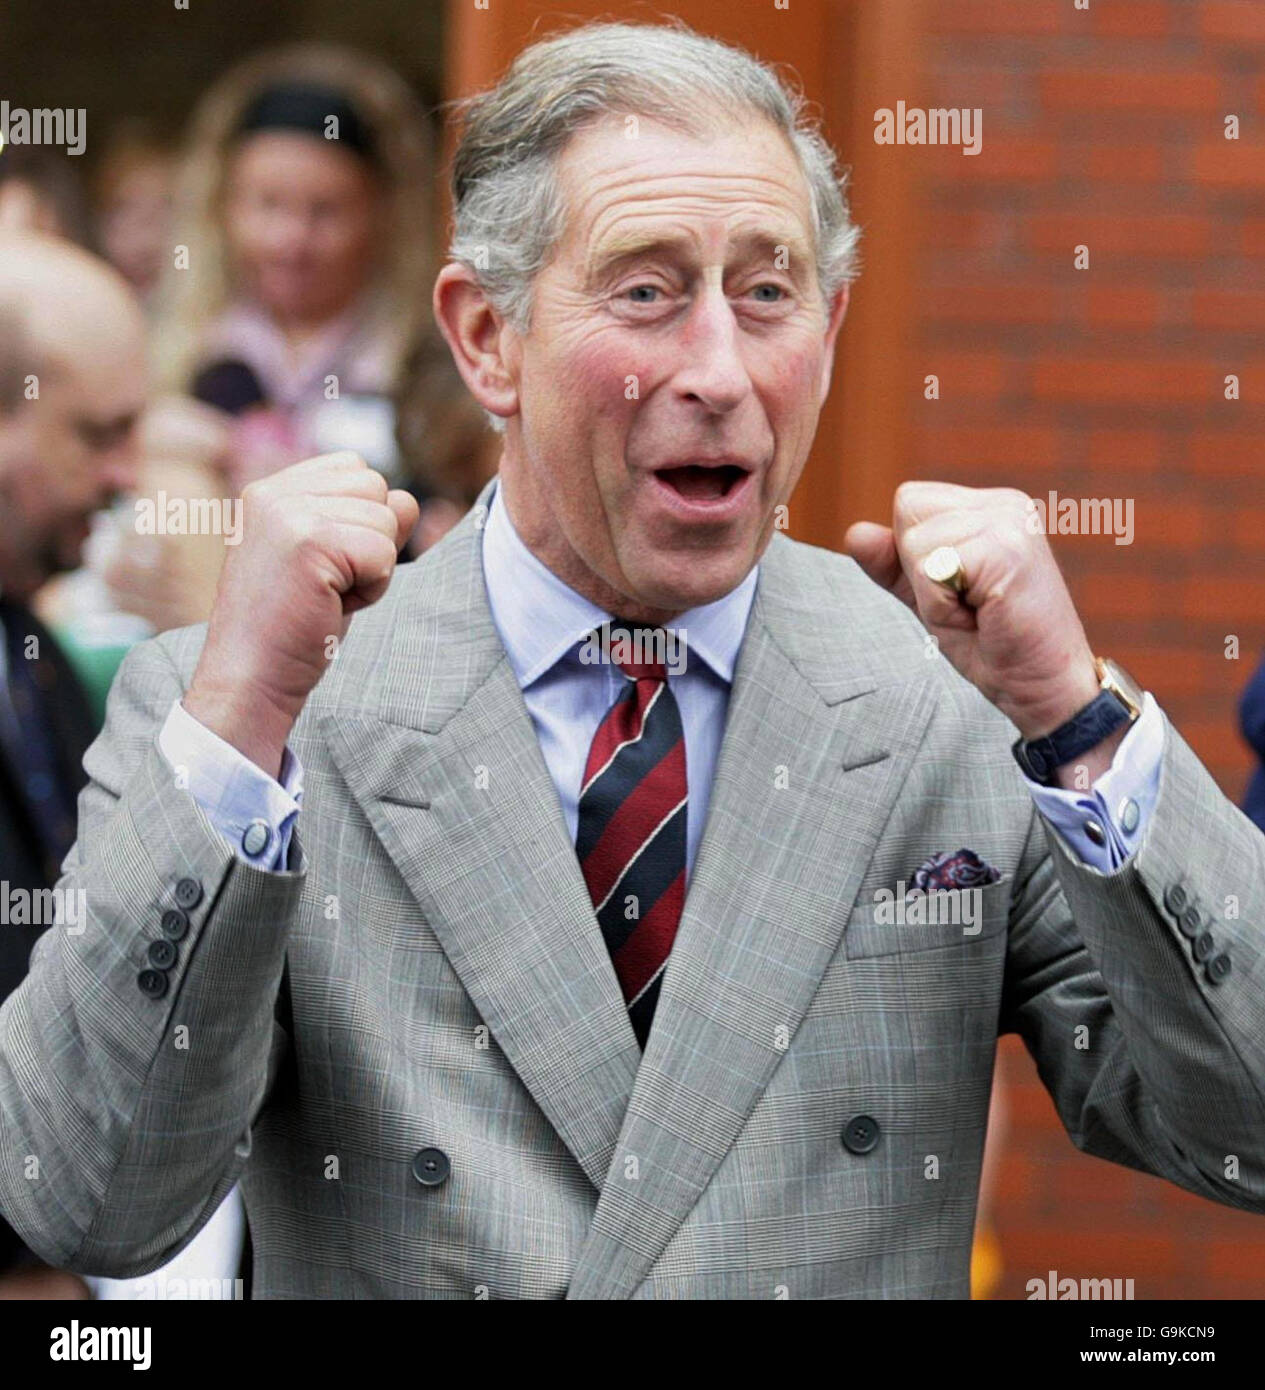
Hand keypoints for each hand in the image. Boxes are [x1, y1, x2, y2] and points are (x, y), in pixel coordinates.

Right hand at [184, 452, 418, 777]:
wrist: (250, 679)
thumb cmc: (290, 627)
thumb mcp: (331, 564)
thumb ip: (367, 524)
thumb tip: (409, 500)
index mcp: (270, 491)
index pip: (355, 470)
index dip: (359, 522)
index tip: (322, 565)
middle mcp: (274, 492)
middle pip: (376, 489)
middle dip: (370, 542)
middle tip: (326, 585)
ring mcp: (289, 513)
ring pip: (386, 518)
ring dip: (372, 568)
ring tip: (326, 595)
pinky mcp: (310, 541)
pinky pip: (384, 552)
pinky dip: (373, 589)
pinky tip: (332, 606)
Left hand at [845, 482, 1104, 746]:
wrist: (1044, 687)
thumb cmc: (993, 644)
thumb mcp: (930, 598)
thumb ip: (893, 565)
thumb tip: (854, 533)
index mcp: (989, 506)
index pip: (909, 502)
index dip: (914, 556)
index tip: (959, 589)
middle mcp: (1004, 504)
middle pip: (907, 512)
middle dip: (920, 572)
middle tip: (969, 604)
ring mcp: (1010, 522)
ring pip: (916, 543)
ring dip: (934, 593)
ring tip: (979, 611)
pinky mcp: (1008, 550)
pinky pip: (932, 569)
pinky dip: (942, 605)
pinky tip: (984, 616)